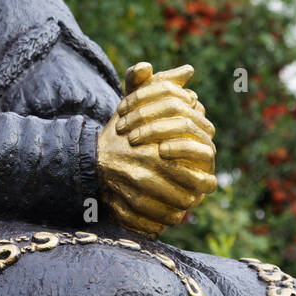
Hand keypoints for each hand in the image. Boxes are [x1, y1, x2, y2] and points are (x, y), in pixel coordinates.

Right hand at [96, 62, 216, 237]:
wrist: (87, 159)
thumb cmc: (119, 130)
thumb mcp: (136, 103)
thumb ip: (161, 86)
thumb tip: (188, 70)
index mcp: (152, 151)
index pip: (190, 171)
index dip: (202, 177)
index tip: (209, 177)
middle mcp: (142, 174)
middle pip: (184, 195)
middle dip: (195, 196)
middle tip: (200, 193)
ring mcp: (131, 196)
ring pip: (171, 213)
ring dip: (182, 211)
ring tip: (186, 204)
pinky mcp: (123, 213)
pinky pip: (153, 225)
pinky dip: (163, 223)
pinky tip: (168, 214)